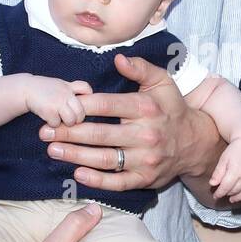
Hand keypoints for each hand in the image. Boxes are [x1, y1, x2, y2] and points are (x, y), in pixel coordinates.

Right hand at [24, 75, 92, 126]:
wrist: (25, 89)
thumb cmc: (44, 89)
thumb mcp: (60, 84)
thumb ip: (73, 88)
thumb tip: (90, 94)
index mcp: (69, 86)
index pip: (86, 89)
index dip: (89, 98)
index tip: (80, 106)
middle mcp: (65, 93)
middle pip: (81, 112)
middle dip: (77, 119)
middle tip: (70, 119)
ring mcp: (57, 102)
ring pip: (71, 120)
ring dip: (66, 124)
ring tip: (59, 120)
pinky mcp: (49, 110)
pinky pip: (57, 124)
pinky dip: (53, 124)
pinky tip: (49, 120)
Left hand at [38, 53, 215, 193]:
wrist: (195, 144)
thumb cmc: (172, 109)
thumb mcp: (163, 82)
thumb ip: (140, 68)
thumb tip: (118, 59)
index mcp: (147, 109)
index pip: (109, 105)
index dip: (83, 105)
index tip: (62, 105)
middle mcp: (146, 135)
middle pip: (101, 134)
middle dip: (70, 133)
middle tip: (45, 131)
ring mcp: (146, 160)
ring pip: (105, 159)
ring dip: (76, 156)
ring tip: (53, 150)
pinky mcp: (145, 179)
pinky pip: (118, 182)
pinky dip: (97, 180)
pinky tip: (77, 174)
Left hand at [209, 140, 240, 205]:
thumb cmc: (236, 148)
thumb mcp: (223, 159)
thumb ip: (218, 173)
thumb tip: (212, 183)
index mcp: (235, 172)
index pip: (225, 188)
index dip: (219, 193)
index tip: (215, 195)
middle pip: (235, 191)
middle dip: (227, 194)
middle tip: (223, 195)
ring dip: (238, 198)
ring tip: (233, 199)